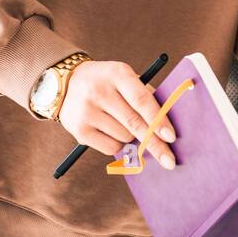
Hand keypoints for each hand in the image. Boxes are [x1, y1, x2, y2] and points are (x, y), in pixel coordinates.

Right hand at [56, 61, 176, 167]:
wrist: (66, 84)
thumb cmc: (107, 83)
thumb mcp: (125, 78)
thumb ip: (145, 96)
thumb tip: (165, 128)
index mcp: (117, 74)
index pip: (141, 100)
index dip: (158, 120)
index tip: (171, 137)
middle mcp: (100, 92)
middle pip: (134, 124)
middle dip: (155, 144)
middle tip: (169, 161)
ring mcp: (87, 112)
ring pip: (124, 137)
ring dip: (132, 137)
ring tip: (122, 122)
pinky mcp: (79, 130)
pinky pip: (111, 148)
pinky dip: (118, 144)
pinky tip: (110, 130)